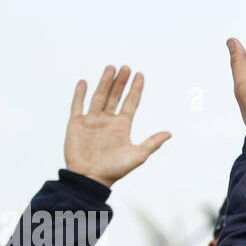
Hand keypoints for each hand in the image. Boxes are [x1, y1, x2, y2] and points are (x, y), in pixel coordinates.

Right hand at [64, 65, 171, 186]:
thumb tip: (169, 133)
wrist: (90, 178)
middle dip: (121, 82)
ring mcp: (92, 121)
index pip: (130, 103)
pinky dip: (80, 93)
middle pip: (115, 96)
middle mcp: (107, 121)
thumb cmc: (115, 170)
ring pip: (99, 96)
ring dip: (105, 82)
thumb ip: (152, 143)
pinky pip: (78, 105)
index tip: (140, 75)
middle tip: (126, 67)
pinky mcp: (76, 124)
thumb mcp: (138, 155)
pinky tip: (84, 82)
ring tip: (111, 68)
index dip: (136, 89)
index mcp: (122, 126)